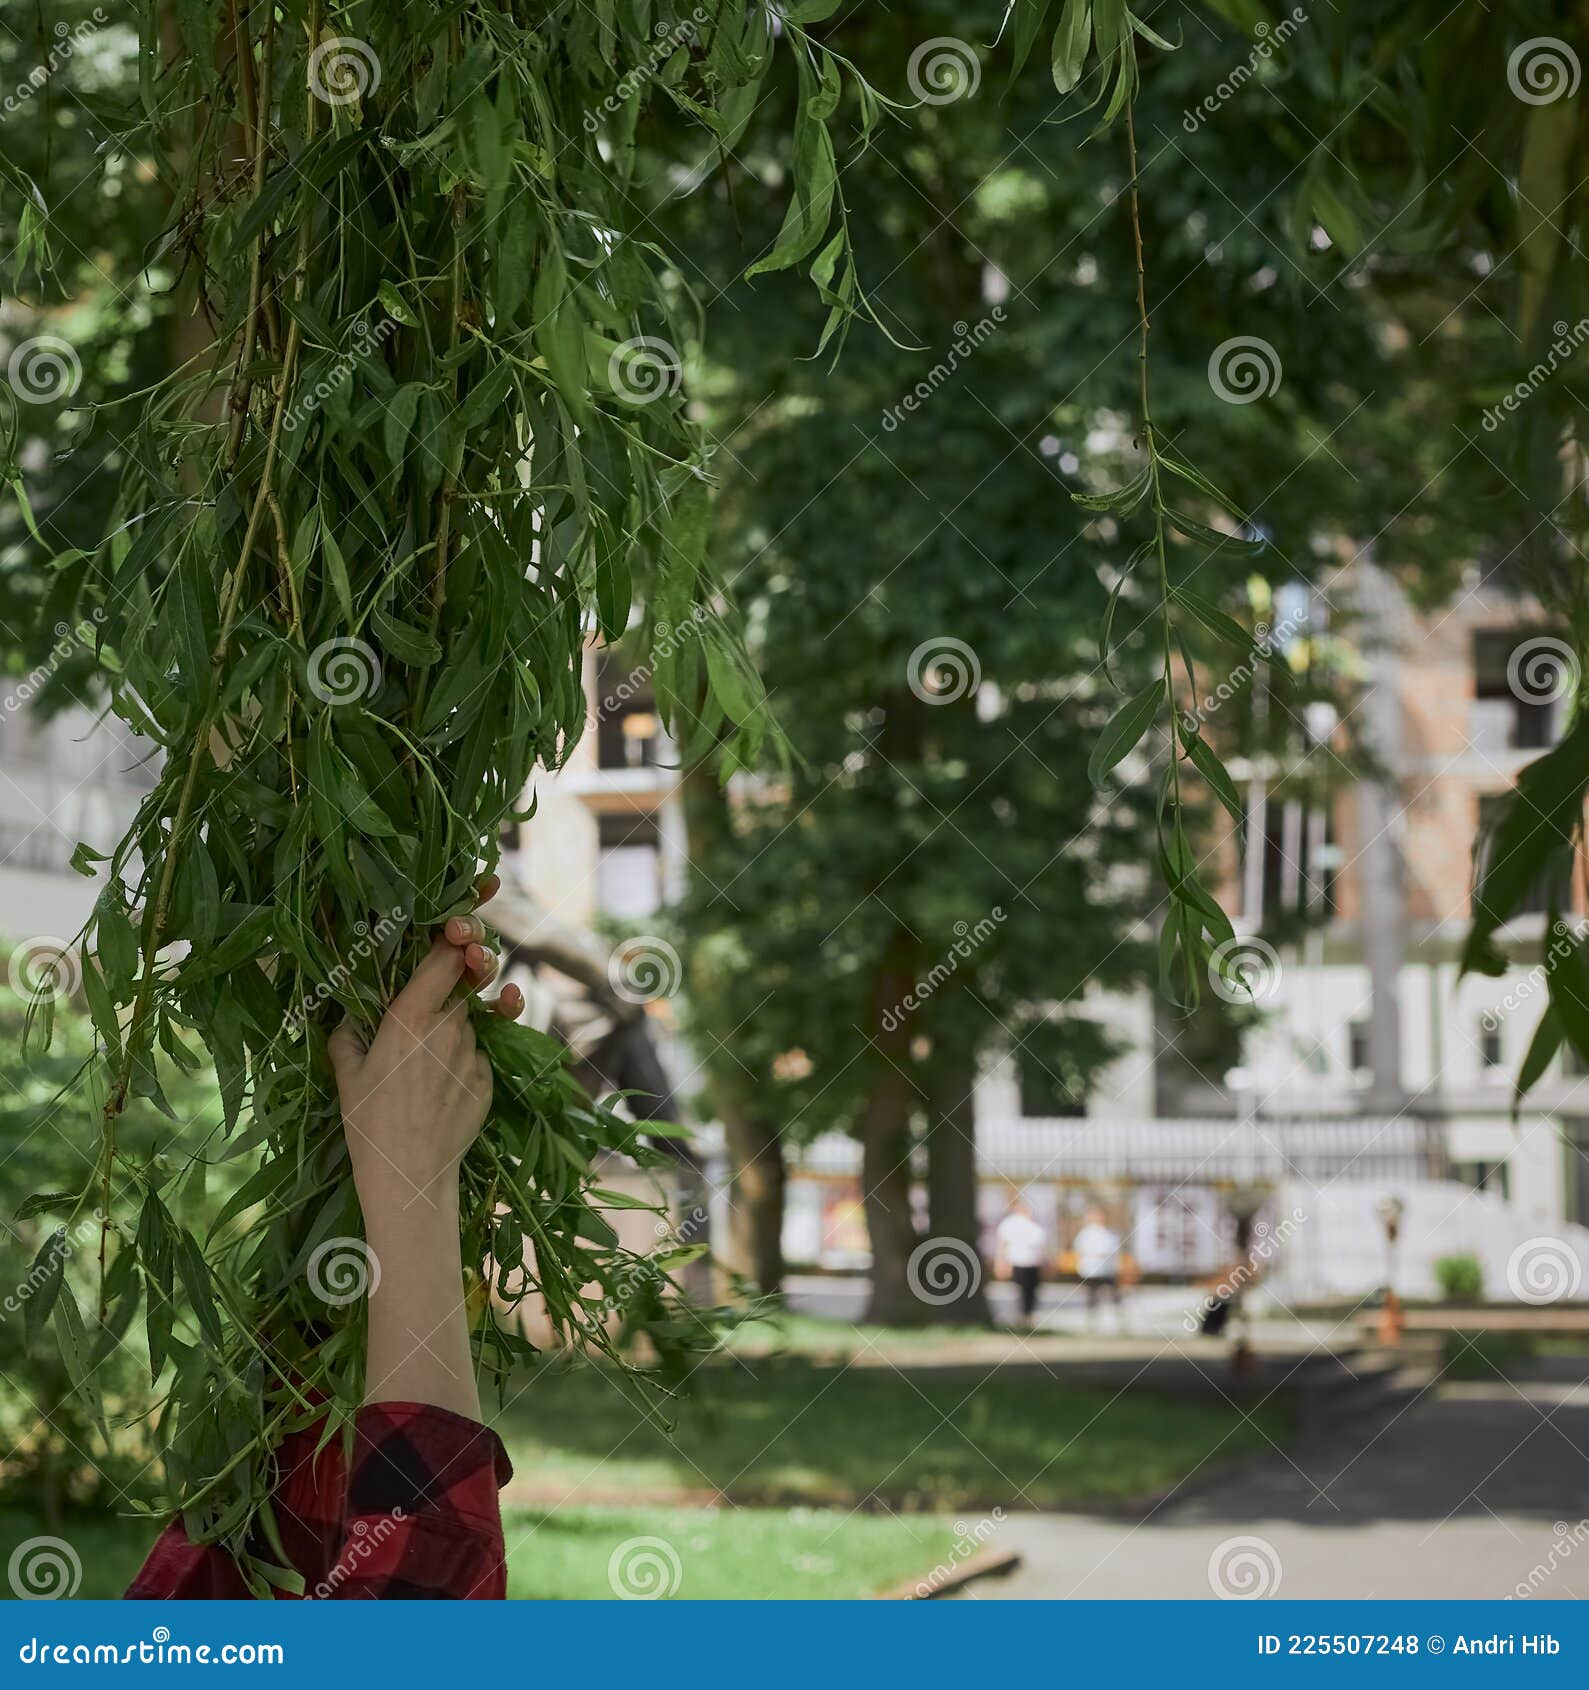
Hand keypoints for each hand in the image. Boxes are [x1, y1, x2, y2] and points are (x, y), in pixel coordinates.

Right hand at [329, 877, 523, 1210]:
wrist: (410, 1178)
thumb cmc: (369, 1124)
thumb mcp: (348, 1074)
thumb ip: (348, 1035)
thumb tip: (348, 1018)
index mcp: (412, 1017)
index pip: (444, 956)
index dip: (451, 938)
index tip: (450, 933)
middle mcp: (450, 1028)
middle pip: (460, 987)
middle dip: (451, 986)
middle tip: (428, 1007)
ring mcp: (474, 1054)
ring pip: (468, 1025)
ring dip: (451, 1031)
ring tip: (419, 1070)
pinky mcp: (489, 1079)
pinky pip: (476, 1057)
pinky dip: (461, 1063)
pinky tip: (438, 1092)